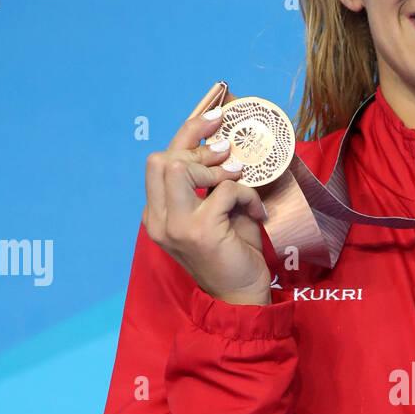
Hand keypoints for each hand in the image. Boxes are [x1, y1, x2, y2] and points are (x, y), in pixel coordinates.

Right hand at [143, 106, 272, 304]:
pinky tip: (256, 212)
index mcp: (158, 214)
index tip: (215, 115)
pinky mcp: (199, 231)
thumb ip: (211, 183)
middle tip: (228, 150)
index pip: (160, 161)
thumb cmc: (232, 255)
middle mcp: (158, 220)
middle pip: (161, 159)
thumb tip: (224, 140)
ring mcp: (175, 226)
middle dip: (197, 146)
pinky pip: (223, 190)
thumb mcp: (217, 212)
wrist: (241, 297)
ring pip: (179, 168)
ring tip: (239, 180)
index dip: (188, 133)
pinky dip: (246, 195)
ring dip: (216, 169)